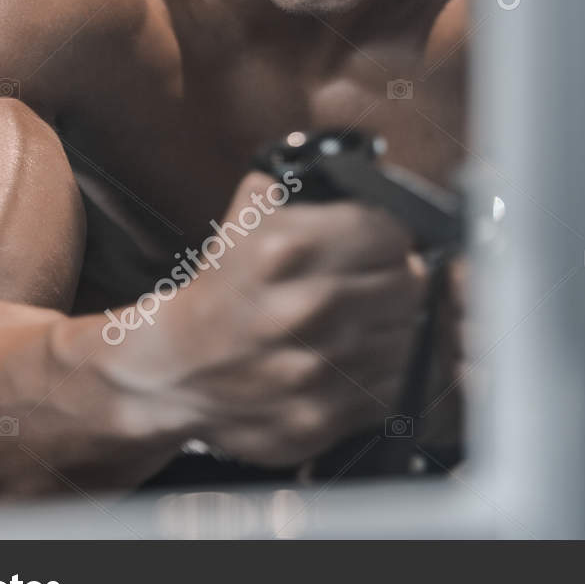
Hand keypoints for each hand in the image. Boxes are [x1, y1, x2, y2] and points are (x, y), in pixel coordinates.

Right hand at [141, 171, 425, 466]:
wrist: (175, 371)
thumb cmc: (222, 291)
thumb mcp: (247, 220)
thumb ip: (302, 184)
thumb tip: (359, 166)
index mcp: (289, 252)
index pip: (392, 232)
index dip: (391, 235)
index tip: (382, 243)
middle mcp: (306, 310)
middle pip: (409, 284)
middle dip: (399, 279)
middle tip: (380, 282)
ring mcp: (316, 369)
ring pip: (407, 336)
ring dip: (395, 327)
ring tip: (365, 321)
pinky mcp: (321, 416)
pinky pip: (391, 386)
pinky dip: (384, 372)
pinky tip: (357, 358)